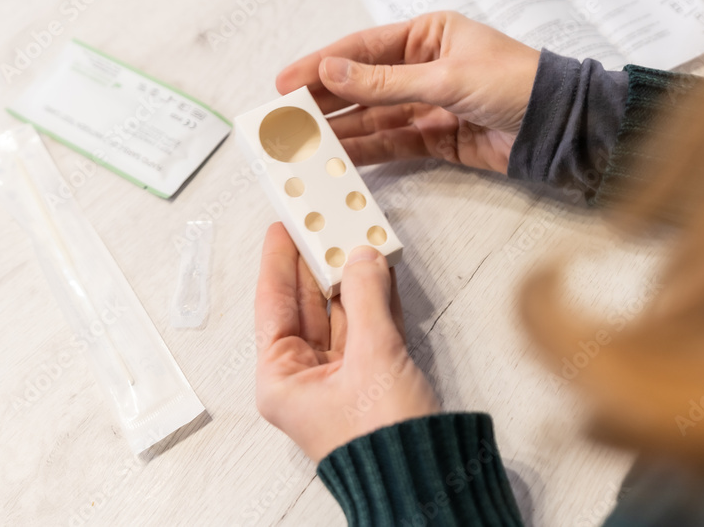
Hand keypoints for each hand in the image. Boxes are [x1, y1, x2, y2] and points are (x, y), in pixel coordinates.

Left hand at [255, 223, 439, 461]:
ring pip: (340, 312)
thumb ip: (366, 299)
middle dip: (317, 264)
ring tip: (352, 236)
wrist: (429, 479)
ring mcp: (340, 376)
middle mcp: (305, 377)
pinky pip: (367, 326)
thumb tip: (362, 257)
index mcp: (282, 380)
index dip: (279, 263)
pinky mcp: (372, 376)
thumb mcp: (373, 358)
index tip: (281, 229)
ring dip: (349, 276)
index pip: (274, 306)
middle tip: (322, 224)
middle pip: (307, 305)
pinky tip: (378, 267)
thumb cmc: (384, 442)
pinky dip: (374, 298)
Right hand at [276, 11, 540, 172]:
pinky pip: (393, 143)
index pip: (362, 49)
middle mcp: (423, 67)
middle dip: (325, 101)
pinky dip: (367, 150)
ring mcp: (428, 104)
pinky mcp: (437, 138)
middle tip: (286, 118)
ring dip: (341, 130)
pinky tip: (339, 156)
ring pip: (374, 117)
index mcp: (427, 35)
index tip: (286, 82)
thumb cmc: (516, 83)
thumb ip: (385, 82)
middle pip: (362, 85)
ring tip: (303, 142)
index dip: (321, 65)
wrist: (562, 129)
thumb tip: (331, 72)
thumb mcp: (446, 77)